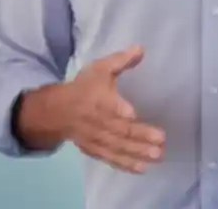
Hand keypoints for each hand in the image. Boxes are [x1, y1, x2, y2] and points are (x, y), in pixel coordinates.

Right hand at [62, 45, 165, 173]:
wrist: (57, 111)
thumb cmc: (84, 87)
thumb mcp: (100, 69)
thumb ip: (121, 61)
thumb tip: (141, 49)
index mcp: (98, 99)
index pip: (107, 105)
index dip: (118, 110)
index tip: (132, 113)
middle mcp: (97, 121)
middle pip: (118, 130)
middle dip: (139, 137)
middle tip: (160, 142)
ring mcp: (95, 138)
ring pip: (116, 147)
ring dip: (136, 153)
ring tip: (157, 156)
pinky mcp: (95, 150)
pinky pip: (110, 158)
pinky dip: (125, 164)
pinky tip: (142, 168)